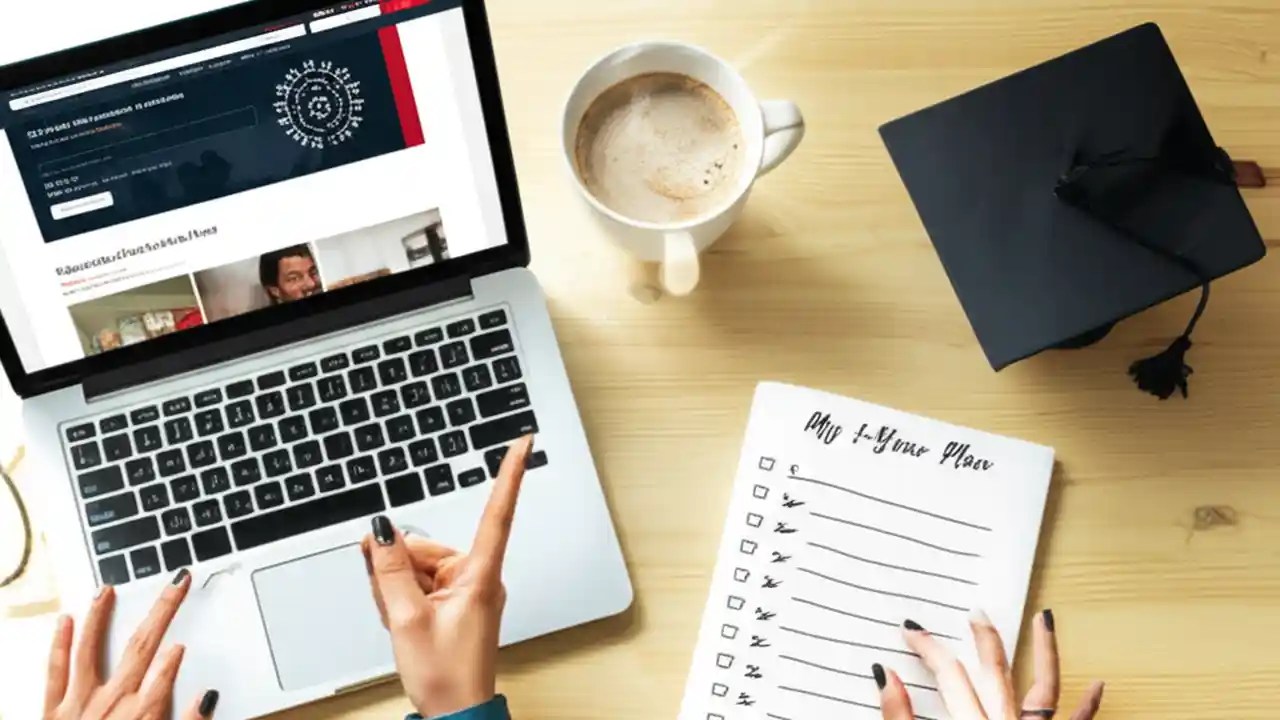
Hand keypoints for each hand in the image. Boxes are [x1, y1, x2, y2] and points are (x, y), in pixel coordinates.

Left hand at [43, 570, 218, 719]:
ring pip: (92, 651)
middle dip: (163, 611)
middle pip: (142, 646)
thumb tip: (206, 697)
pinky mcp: (52, 712)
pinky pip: (55, 673)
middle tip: (177, 583)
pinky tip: (66, 620)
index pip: (167, 671)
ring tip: (107, 589)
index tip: (184, 640)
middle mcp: (111, 703)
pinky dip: (60, 645)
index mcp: (142, 715)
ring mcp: (79, 705)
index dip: (177, 654)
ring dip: (102, 617)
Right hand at [363, 435, 531, 717]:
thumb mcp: (406, 620)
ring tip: (399, 619)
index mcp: (480, 576)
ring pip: (417, 566)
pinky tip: (399, 618)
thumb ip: (389, 570)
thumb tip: (380, 531)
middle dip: (397, 568)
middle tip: (388, 600)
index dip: (509, 473)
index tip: (523, 441)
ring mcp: (466, 589)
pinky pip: (419, 583)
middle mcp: (478, 576)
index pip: (497, 512)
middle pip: (428, 547)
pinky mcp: (455, 601)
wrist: (454, 713)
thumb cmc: (446, 675)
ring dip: (396, 587)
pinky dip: (402, 598)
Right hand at [874, 609, 1103, 719]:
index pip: (948, 676)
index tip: (911, 632)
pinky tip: (1098, 684)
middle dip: (983, 640)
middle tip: (975, 614)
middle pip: (994, 673)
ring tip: (1045, 621)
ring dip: (1046, 653)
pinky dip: (1088, 706)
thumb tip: (884, 678)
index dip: (928, 648)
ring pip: (1044, 690)